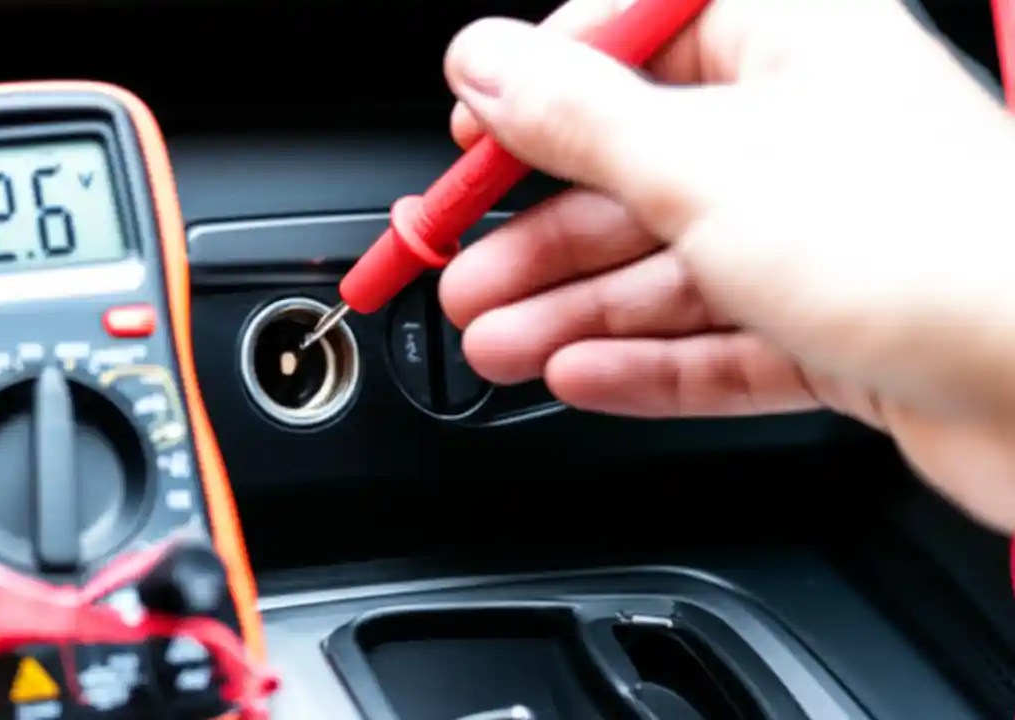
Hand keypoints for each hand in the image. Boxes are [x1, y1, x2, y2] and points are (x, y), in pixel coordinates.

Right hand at [438, 0, 1014, 531]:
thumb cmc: (921, 245)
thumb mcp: (702, 165)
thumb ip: (578, 116)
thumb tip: (484, 62)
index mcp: (788, 42)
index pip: (631, 36)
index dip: (536, 89)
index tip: (468, 140)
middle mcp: (804, 129)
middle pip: (637, 169)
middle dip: (540, 232)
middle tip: (461, 273)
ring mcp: (820, 232)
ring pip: (669, 264)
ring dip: (573, 308)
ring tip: (496, 343)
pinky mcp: (834, 321)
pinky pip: (716, 336)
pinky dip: (645, 360)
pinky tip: (577, 374)